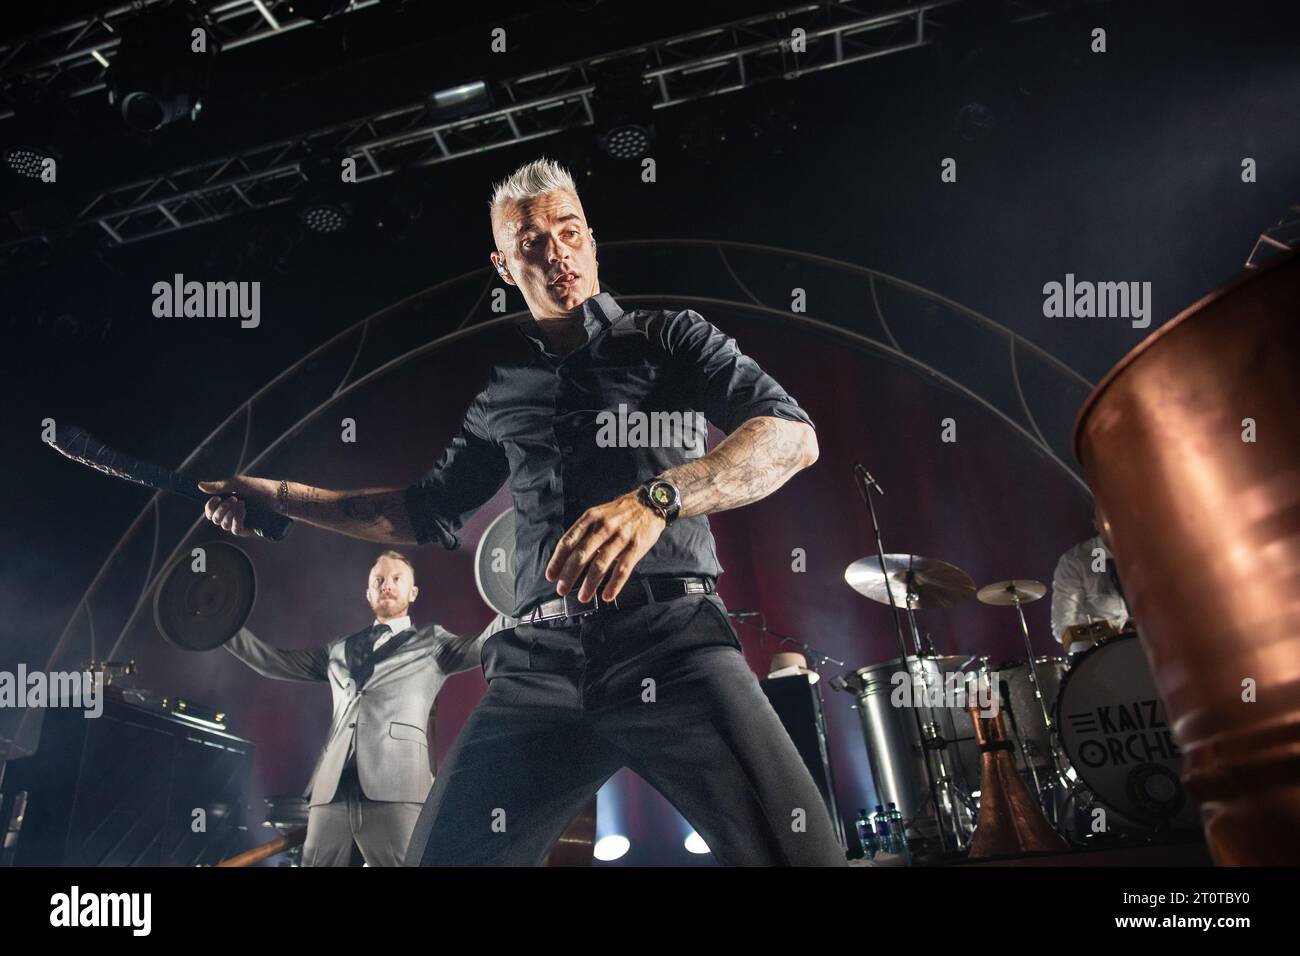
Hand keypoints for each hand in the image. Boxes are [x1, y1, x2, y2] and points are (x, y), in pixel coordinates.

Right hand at [197, 476, 278, 536]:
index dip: (209, 506)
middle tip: (234, 498)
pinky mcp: (248, 529)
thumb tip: (200, 485)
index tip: (216, 498)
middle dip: (221, 508)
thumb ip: (219, 486)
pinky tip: (243, 510)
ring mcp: (239, 522)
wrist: (276, 495)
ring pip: (223, 524)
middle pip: (214, 519)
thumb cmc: (258, 488)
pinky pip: (235, 529)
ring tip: (242, 502)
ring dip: (230, 513)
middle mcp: (230, 514)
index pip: (209, 511)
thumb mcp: (237, 484)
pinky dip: (237, 519)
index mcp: (225, 504)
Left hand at [545, 491, 666, 601]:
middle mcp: (603, 527)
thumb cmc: (620, 513)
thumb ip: (584, 533)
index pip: (568, 542)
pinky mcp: (636, 547)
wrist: (650, 503)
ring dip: (589, 584)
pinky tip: (606, 596)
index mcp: (590, 519)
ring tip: (583, 597)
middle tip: (562, 590)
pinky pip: (622, 569)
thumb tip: (567, 557)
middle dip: (569, 575)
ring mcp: (620, 537)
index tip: (551, 576)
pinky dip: (614, 585)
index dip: (557, 561)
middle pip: (581, 555)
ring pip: (600, 565)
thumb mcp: (598, 514)